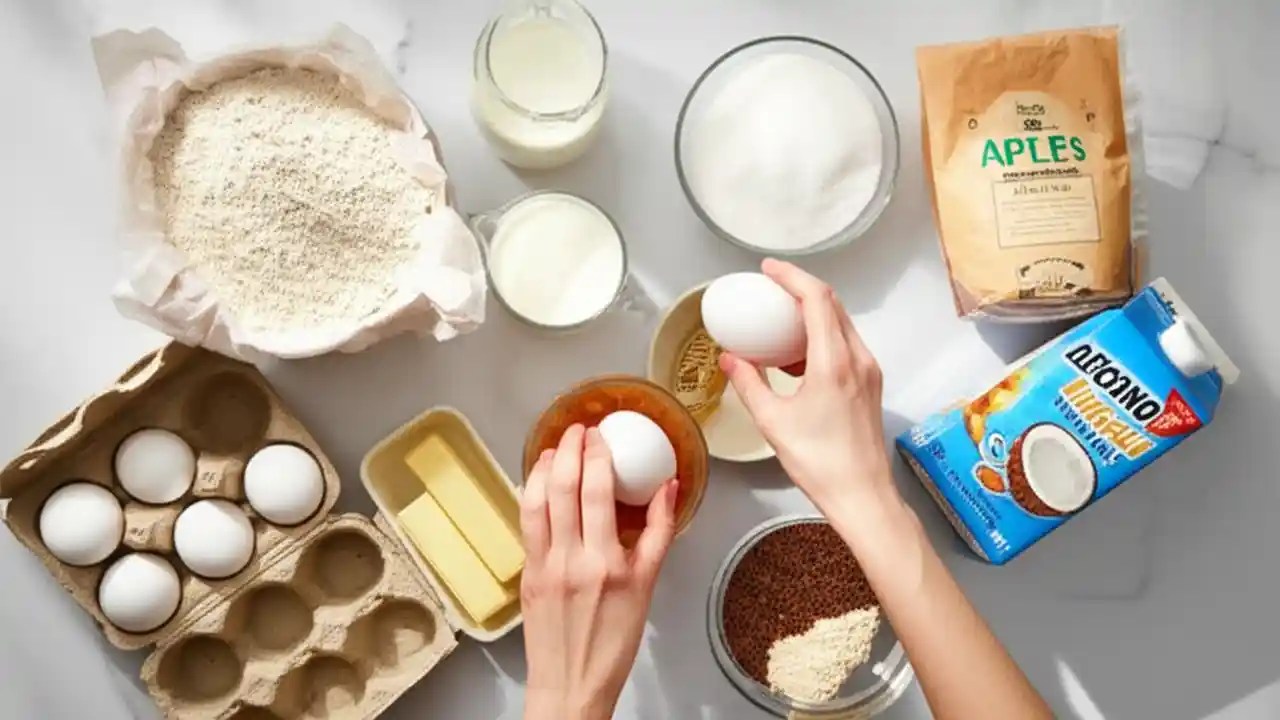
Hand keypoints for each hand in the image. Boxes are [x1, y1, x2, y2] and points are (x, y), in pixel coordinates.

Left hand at [520, 424, 678, 719]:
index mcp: (608, 563)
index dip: (596, 455)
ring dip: (543, 466)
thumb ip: (659, 532)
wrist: (572, 684)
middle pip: (564, 488)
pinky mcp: (527, 573)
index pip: (597, 492)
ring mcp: (545, 566)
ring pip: (537, 500)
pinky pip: (527, 522)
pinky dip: (532, 493)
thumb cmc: (614, 642)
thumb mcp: (648, 586)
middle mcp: (573, 560)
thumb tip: (670, 487)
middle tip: (577, 429)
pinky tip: (539, 480)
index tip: (600, 434)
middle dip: (568, 449)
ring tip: (555, 446)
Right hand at [719, 259, 898, 527]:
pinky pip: (845, 345)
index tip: (768, 269)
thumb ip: (748, 383)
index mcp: (834, 361)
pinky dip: (820, 337)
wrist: (862, 494)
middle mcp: (857, 359)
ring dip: (811, 315)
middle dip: (800, 290)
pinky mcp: (870, 384)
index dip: (791, 277)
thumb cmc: (821, 463)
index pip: (816, 299)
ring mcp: (868, 371)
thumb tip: (730, 359)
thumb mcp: (773, 421)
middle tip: (770, 289)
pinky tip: (796, 357)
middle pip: (832, 305)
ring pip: (841, 324)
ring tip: (778, 322)